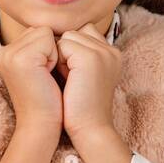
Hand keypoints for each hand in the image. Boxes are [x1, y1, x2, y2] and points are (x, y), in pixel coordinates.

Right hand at [0, 25, 62, 134]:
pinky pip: (48, 38)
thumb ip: (41, 48)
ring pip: (45, 32)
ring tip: (45, 76)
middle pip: (40, 30)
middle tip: (45, 76)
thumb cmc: (48, 101)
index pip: (37, 33)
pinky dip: (54, 56)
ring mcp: (9, 54)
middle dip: (51, 50)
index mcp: (6, 54)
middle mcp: (3, 52)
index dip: (50, 51)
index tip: (44, 75)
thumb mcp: (41, 69)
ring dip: (53, 53)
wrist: (42, 126)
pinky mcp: (20, 58)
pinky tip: (46, 75)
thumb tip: (57, 31)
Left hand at [55, 21, 121, 141]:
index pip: (82, 33)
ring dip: (60, 56)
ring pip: (67, 36)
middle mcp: (110, 50)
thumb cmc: (78, 107)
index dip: (69, 52)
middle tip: (70, 79)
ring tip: (69, 79)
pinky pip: (62, 44)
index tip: (72, 77)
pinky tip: (67, 80)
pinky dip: (58, 61)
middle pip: (73, 32)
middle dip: (64, 52)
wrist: (89, 130)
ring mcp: (102, 52)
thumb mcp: (80, 76)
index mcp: (111, 54)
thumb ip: (75, 56)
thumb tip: (52, 38)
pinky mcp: (91, 57)